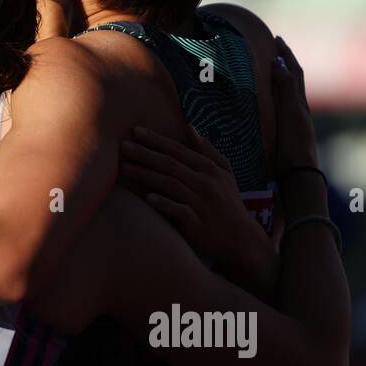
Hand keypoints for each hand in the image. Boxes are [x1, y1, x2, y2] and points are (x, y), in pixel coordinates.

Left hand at [118, 124, 274, 289]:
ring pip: (171, 184)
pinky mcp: (197, 224)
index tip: (135, 131)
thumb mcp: (224, 172)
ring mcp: (201, 203)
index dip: (157, 140)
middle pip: (171, 164)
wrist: (241, 238)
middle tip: (123, 146)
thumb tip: (188, 126)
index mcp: (209, 169)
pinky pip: (179, 211)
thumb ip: (206, 150)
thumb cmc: (228, 202)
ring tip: (125, 168)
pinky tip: (148, 197)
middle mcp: (205, 183)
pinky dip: (164, 203)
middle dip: (145, 154)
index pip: (178, 150)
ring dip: (146, 175)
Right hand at [272, 36, 319, 171]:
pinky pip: (278, 108)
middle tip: (272, 50)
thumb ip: (286, 88)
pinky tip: (264, 103)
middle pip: (292, 81)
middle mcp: (297, 111)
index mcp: (299, 103)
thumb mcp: (291, 113)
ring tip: (266, 71)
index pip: (294, 72)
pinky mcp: (284, 134)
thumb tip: (278, 63)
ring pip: (286, 95)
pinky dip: (273, 98)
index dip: (286, 54)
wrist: (298, 175)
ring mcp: (292, 123)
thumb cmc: (294, 144)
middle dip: (284, 64)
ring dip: (278, 81)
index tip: (277, 39)